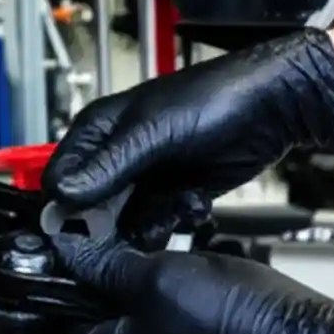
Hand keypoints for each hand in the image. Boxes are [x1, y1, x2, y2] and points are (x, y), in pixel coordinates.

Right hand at [42, 29, 333, 208]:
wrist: (272, 106)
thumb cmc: (213, 100)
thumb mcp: (154, 133)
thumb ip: (109, 166)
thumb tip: (64, 195)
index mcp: (99, 132)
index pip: (61, 180)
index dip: (67, 210)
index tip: (85, 233)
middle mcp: (116, 157)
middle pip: (90, 210)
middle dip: (114, 224)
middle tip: (142, 223)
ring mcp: (144, 178)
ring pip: (123, 223)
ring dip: (149, 224)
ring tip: (179, 206)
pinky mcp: (171, 195)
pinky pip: (155, 224)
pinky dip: (172, 222)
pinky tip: (195, 204)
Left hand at [56, 234, 333, 333]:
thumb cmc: (234, 323)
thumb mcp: (153, 278)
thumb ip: (104, 265)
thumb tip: (66, 250)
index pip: (68, 315)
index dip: (67, 274)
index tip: (72, 239)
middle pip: (110, 308)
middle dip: (117, 265)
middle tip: (127, 229)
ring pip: (152, 305)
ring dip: (157, 269)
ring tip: (171, 238)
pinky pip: (187, 311)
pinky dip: (189, 282)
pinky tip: (204, 259)